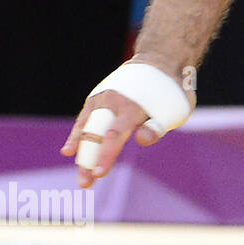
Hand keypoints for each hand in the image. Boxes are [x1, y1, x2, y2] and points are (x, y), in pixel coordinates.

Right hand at [60, 58, 194, 188]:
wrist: (159, 60)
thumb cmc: (171, 92)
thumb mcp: (176, 108)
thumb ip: (158, 126)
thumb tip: (142, 140)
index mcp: (133, 107)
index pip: (115, 135)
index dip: (106, 155)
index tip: (99, 174)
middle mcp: (113, 102)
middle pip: (95, 136)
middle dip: (89, 161)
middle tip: (85, 184)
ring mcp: (102, 99)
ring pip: (87, 130)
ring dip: (82, 154)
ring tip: (83, 178)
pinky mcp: (97, 99)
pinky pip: (84, 119)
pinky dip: (77, 135)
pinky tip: (68, 152)